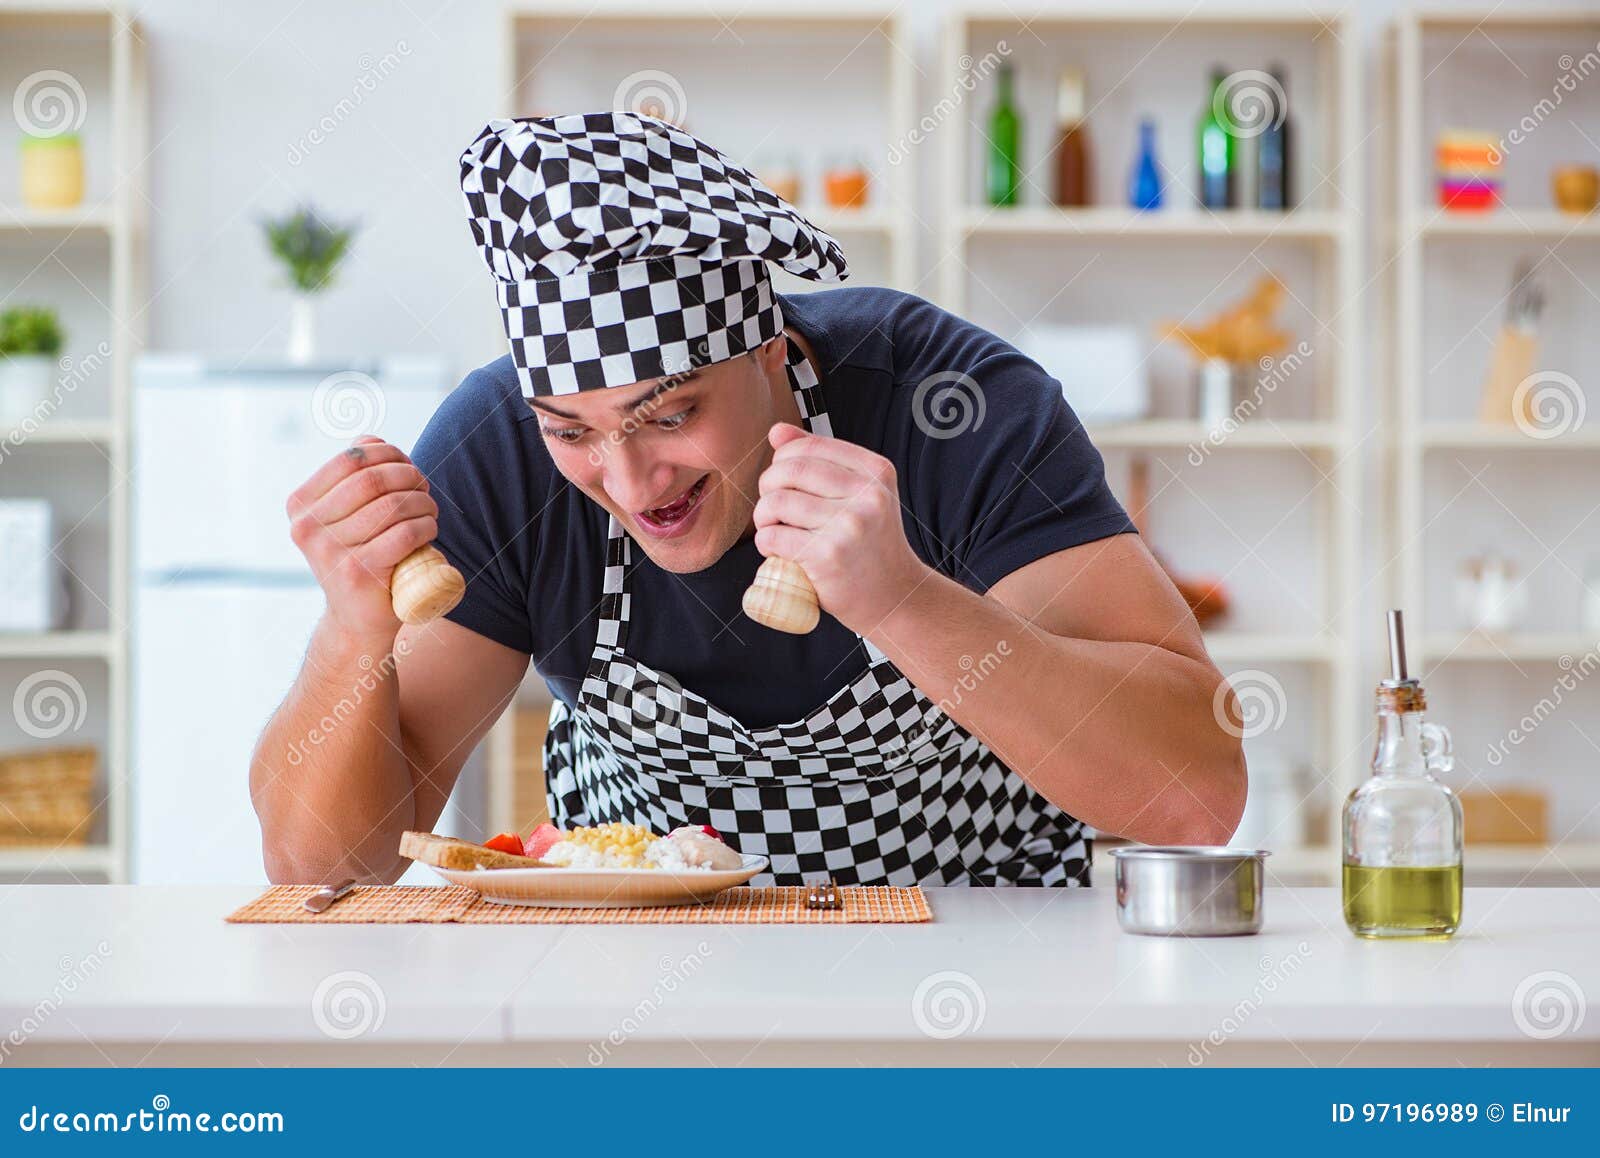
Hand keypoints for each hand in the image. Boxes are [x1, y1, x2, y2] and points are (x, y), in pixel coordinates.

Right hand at [286, 435, 438, 641]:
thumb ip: (351, 478)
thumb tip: (372, 440)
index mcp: (301, 506)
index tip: (407, 464)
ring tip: (430, 509)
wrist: (356, 620)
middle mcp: (308, 528)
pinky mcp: (358, 574)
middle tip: (424, 488)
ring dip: (422, 501)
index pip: (349, 459)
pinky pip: (403, 535)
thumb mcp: (343, 516)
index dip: (387, 453)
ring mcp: (331, 552)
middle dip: (408, 476)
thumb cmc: (358, 557)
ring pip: (391, 506)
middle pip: (372, 480)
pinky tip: (429, 528)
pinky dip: (425, 526)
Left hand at [752, 423, 926, 633]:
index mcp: (876, 472)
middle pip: (789, 470)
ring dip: (763, 517)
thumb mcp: (859, 495)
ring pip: (776, 503)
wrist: (893, 595)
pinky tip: (779, 550)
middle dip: (768, 486)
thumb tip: (777, 432)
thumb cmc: (869, 543)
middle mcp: (867, 495)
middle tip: (772, 507)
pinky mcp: (828, 555)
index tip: (783, 480)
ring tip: (773, 529)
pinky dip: (765, 543)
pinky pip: (773, 536)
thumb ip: (821, 460)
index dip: (783, 460)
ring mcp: (848, 525)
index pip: (810, 447)